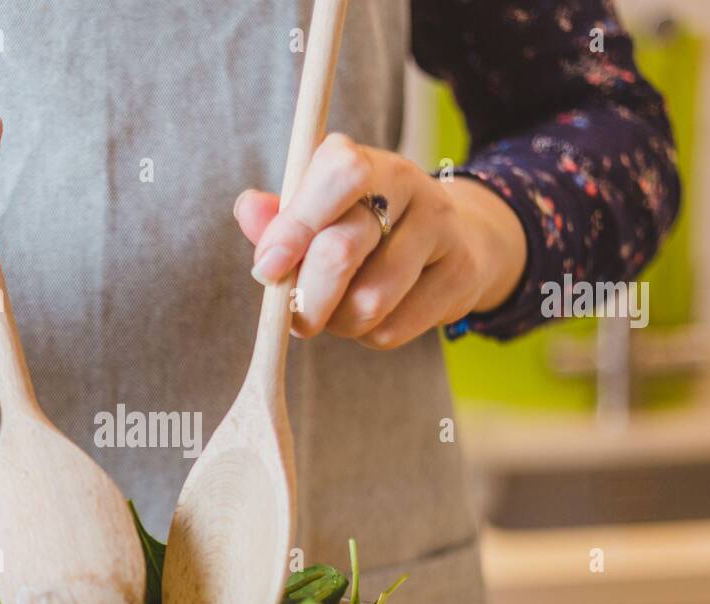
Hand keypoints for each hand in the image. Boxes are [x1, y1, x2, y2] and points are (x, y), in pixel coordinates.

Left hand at [234, 133, 526, 349]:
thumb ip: (278, 217)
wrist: (450, 242)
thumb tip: (248, 209)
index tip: (266, 269)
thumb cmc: (363, 228)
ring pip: (368, 301)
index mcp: (363, 161)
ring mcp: (441, 227)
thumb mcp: (318, 214)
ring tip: (340, 310)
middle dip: (307, 297)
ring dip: (339, 322)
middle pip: (343, 249)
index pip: (337, 175)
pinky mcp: (461, 273)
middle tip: (295, 317)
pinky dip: (369, 335)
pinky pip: (393, 329)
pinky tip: (374, 316)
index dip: (295, 226)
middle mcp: (408, 183)